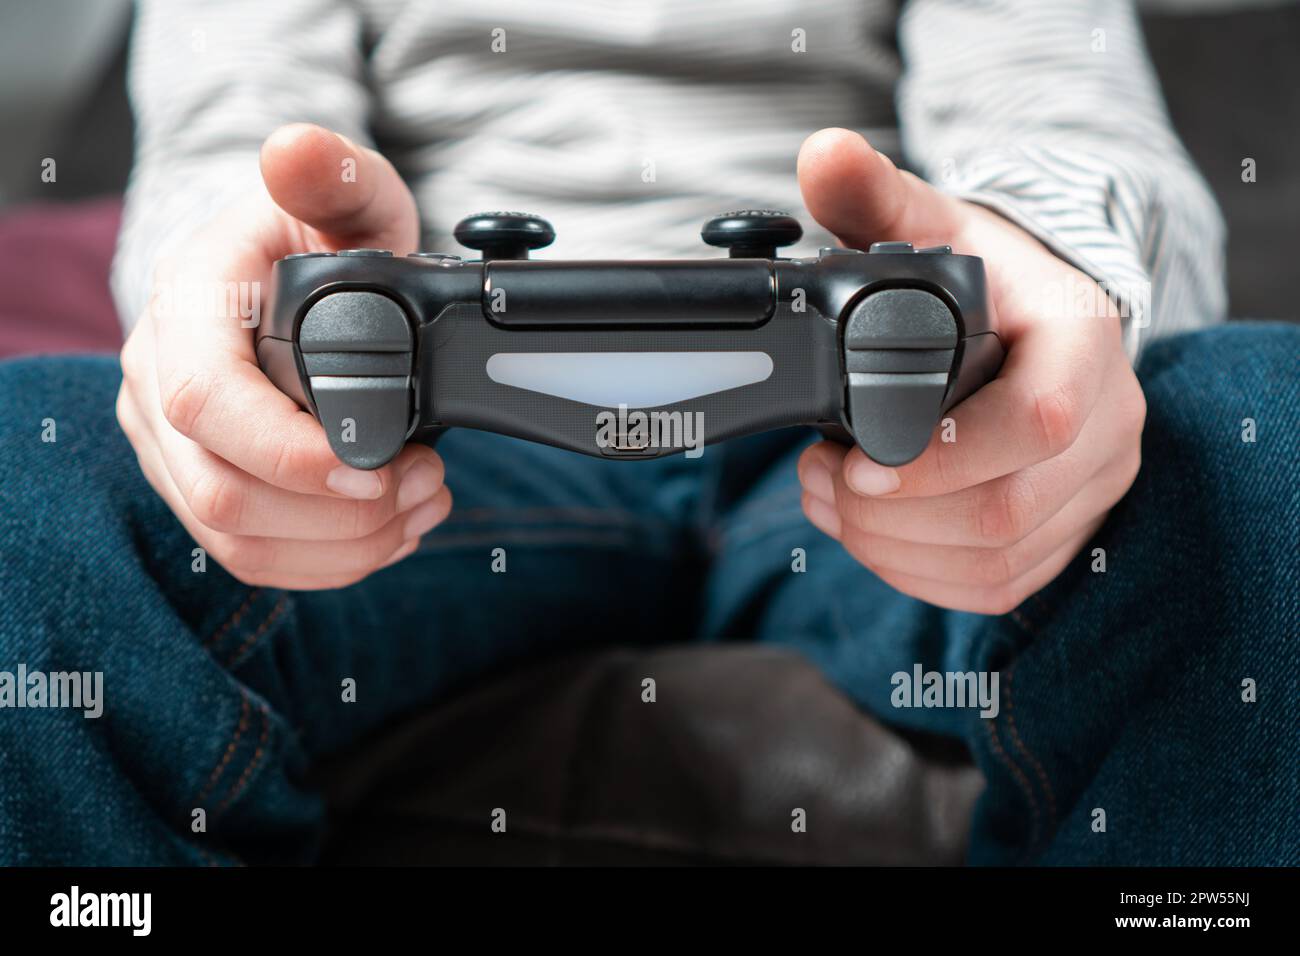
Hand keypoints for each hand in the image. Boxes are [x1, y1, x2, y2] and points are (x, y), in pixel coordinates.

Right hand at [117, 124, 450, 589]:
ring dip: (346, 545)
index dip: (291, 454)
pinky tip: (394, 529)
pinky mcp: (200, 486)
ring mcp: (172, 446)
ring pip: (239, 540)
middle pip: (224, 495)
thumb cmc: (307, 234)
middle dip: (338, 515)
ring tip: (423, 505)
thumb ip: (332, 176)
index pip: (208, 404)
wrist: (269, 274)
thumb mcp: (338, 194)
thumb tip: (297, 150)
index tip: (379, 470)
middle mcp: (159, 385)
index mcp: (184, 311)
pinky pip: (252, 555)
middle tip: (425, 485)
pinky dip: (331, 560)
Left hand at [795, 129, 1145, 613]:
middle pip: (1005, 513)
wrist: (1034, 321)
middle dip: (890, 517)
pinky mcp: (1065, 531)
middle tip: (819, 482)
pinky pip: (998, 586)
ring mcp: (1092, 487)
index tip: (853, 467)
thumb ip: (875, 195)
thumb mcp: (935, 223)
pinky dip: (918, 575)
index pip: (1036, 423)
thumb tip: (821, 156)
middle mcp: (1108, 425)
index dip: (941, 459)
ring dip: (891, 550)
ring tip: (827, 504)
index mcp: (1084, 345)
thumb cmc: (986, 275)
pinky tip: (867, 537)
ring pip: (996, 561)